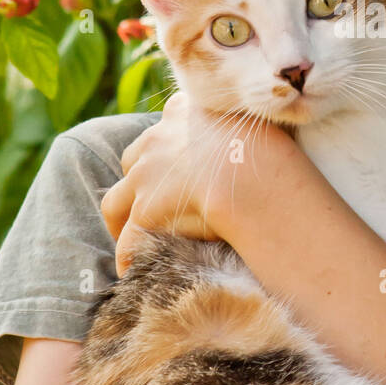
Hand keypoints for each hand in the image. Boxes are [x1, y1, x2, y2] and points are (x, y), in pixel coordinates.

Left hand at [100, 90, 291, 274]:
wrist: (252, 172)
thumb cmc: (267, 150)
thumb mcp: (252, 122)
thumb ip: (236, 129)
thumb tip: (249, 144)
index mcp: (182, 111)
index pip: (164, 125)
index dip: (167, 149)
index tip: (174, 166)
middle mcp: (156, 138)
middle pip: (134, 161)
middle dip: (137, 184)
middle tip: (147, 207)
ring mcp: (145, 174)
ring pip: (117, 201)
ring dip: (121, 223)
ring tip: (133, 244)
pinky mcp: (145, 209)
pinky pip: (128, 240)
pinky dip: (129, 257)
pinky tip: (134, 272)